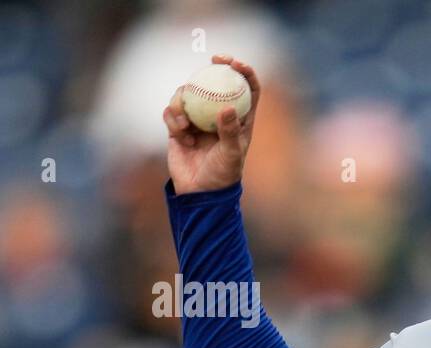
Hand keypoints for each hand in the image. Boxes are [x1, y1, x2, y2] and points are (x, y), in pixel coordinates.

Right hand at [163, 54, 261, 194]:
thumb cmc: (222, 176)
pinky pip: (172, 111)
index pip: (247, 90)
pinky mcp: (179, 127)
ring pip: (188, 94)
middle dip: (214, 67)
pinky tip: (180, 135)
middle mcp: (219, 116)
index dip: (244, 72)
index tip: (235, 63)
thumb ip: (229, 131)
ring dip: (183, 102)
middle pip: (216, 83)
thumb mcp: (230, 154)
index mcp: (240, 120)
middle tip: (213, 60)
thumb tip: (228, 107)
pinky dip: (173, 119)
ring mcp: (198, 120)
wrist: (199, 192)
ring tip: (185, 125)